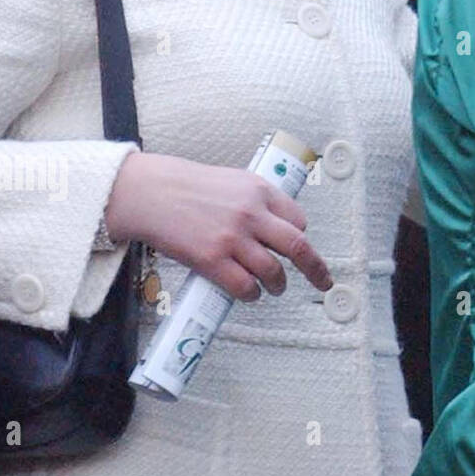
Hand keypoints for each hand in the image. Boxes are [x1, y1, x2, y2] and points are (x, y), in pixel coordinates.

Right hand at [103, 151, 332, 300]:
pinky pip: (243, 286)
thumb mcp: (234, 181)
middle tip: (322, 281)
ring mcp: (232, 238)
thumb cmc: (190, 187)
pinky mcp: (211, 259)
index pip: (298, 219)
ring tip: (275, 287)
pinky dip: (252, 294)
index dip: (301, 236)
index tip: (298, 248)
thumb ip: (257, 201)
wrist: (152, 193)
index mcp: (260, 191)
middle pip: (297, 246)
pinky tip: (250, 293)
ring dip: (278, 284)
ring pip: (272, 271)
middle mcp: (252, 214)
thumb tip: (276, 223)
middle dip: (315, 268)